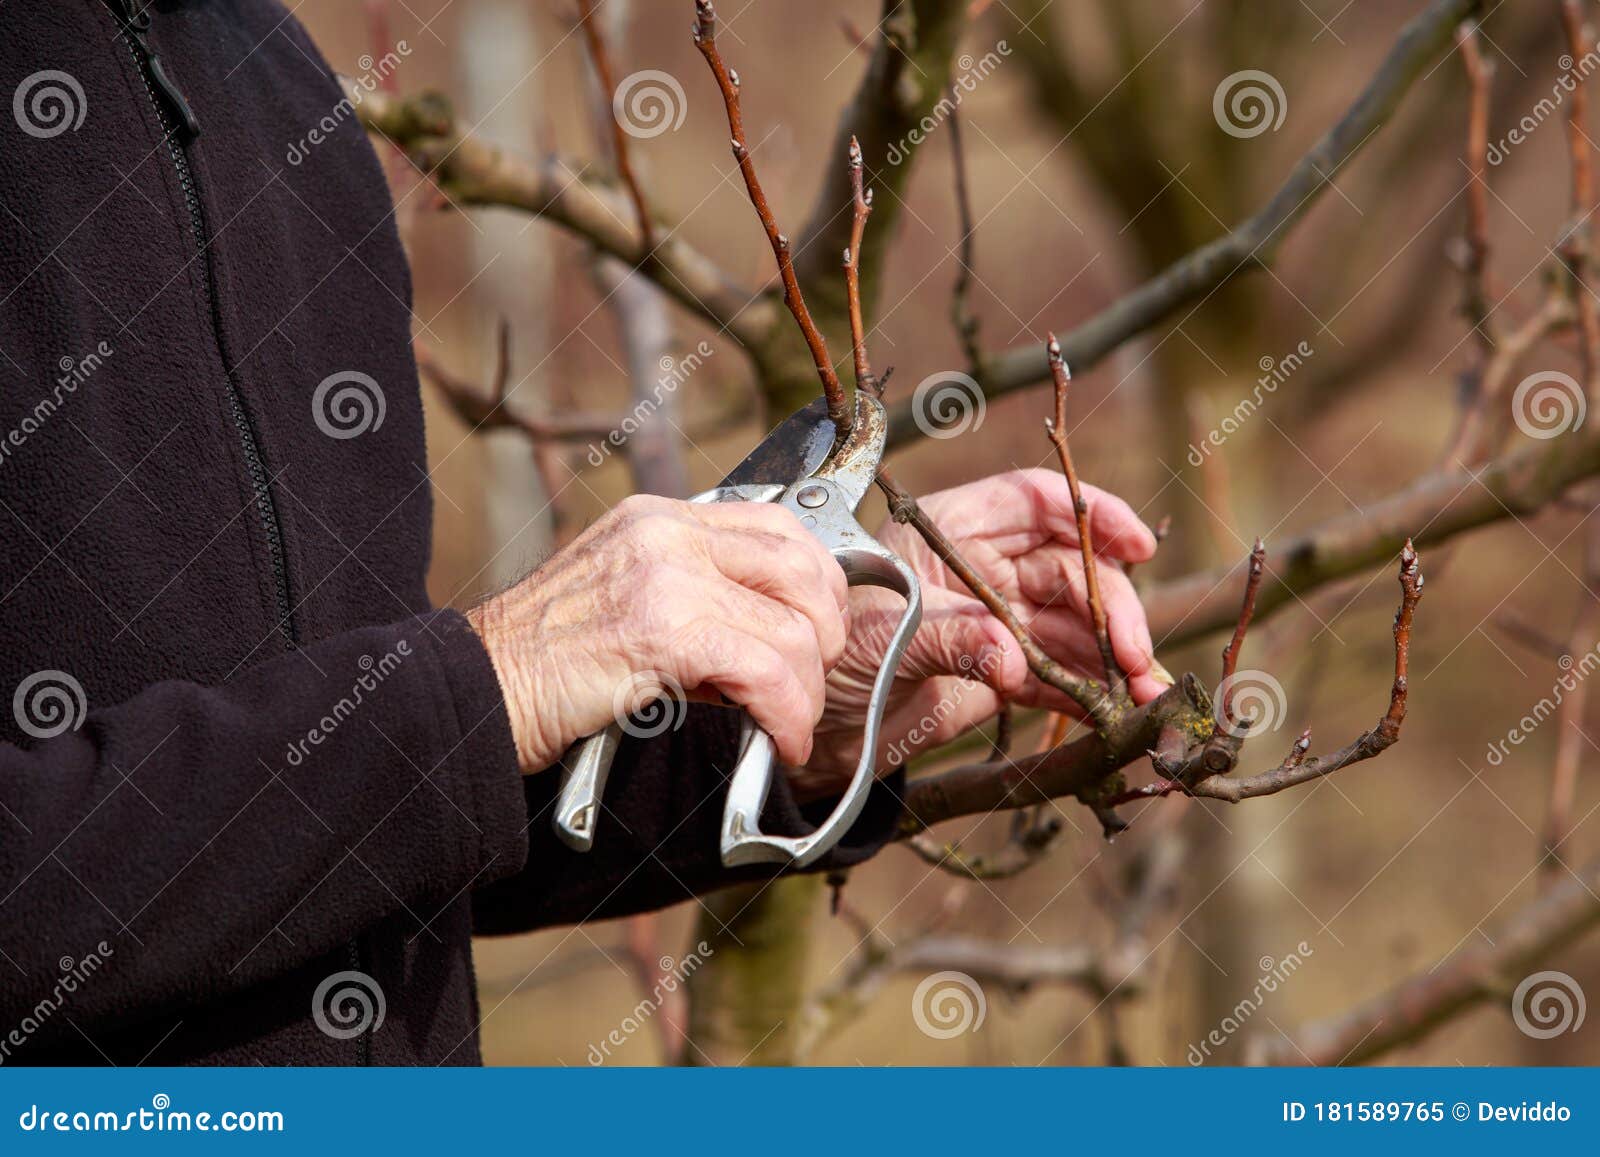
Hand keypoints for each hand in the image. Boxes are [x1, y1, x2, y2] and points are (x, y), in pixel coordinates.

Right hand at [467, 494, 847, 772]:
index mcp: (660, 518)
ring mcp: (664, 576)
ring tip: (786, 726)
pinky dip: (786, 714)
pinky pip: (765, 671)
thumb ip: (694, 598)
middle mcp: (667, 533)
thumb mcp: (625, 598)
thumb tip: (772, 637)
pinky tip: (778, 741)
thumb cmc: (543, 662)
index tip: (820, 634)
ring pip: (792, 629)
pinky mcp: (662, 629)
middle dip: (826, 635)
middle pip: (802, 568)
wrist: (473, 690)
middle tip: (809, 683)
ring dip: (805, 693)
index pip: (779, 525)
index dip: (819, 584)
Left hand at [801, 469, 1165, 794]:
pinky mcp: (1003, 675)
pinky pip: (1060, 675)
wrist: (810, 729)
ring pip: (1075, 627)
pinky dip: (1090, 692)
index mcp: (953, 531)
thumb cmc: (832, 658)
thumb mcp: (884, 637)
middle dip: (1111, 610)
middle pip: (1070, 570)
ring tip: (1140, 697)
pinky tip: (1116, 713)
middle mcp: (983, 569)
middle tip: (1133, 657)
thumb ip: (953, 639)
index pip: (1035, 502)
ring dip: (1113, 660)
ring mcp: (998, 621)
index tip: (1137, 545)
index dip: (1091, 515)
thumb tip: (1014, 657)